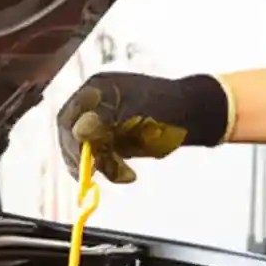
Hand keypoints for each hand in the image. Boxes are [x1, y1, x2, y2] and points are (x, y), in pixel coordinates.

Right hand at [56, 72, 233, 183]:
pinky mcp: (112, 139)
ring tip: (123, 175)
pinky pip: (101, 158)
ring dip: (100, 166)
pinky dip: (111, 169)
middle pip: (73, 136)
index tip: (82, 161)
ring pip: (86, 150)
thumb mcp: (136, 112)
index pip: (70, 117)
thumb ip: (107, 121)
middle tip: (93, 176)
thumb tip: (79, 131)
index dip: (71, 141)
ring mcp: (103, 122)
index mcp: (97, 89)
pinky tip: (127, 175)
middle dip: (83, 158)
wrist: (195, 115)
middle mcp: (95, 104)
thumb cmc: (169, 107)